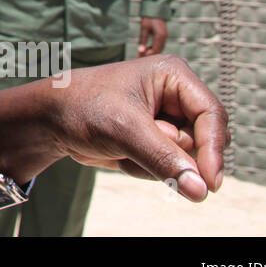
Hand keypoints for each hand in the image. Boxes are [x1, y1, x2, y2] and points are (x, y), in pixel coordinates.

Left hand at [46, 54, 227, 200]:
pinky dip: (145, 169)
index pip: (212, 114)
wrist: (50, 119)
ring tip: (124, 146)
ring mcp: (168, 119)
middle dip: (175, 156)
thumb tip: (201, 190)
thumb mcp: (125, 131)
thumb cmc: (83, 109)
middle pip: (205, 141)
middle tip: (139, 150)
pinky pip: (168, 168)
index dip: (215, 150)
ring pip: (186, 160)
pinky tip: (121, 154)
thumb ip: (164, 159)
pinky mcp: (157, 140)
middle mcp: (176, 95)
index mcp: (173, 76)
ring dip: (156, 164)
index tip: (211, 183)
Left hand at [138, 17, 167, 55]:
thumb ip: (143, 40)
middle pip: (158, 51)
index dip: (147, 55)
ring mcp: (165, 36)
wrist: (155, 10)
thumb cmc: (149, 18)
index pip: (155, 50)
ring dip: (151, 52)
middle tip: (140, 58)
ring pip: (159, 48)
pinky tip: (147, 48)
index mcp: (160, 36)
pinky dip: (154, 48)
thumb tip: (141, 51)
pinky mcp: (163, 35)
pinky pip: (160, 45)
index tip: (140, 58)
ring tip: (142, 54)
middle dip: (149, 55)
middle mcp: (164, 37)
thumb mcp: (144, 29)